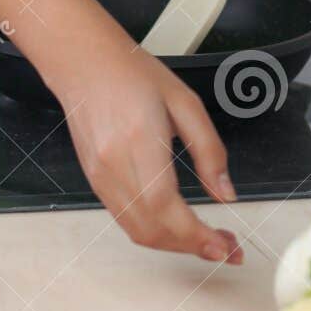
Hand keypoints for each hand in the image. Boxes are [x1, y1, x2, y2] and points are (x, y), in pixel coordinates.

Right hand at [52, 37, 243, 263]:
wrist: (84, 63)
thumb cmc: (132, 74)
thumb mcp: (185, 102)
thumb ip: (209, 150)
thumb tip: (226, 194)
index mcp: (139, 139)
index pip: (165, 205)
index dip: (195, 235)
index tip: (224, 246)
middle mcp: (114, 164)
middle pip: (152, 229)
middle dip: (192, 247)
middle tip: (225, 246)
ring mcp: (100, 176)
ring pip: (138, 231)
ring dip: (175, 244)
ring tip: (206, 239)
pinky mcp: (95, 181)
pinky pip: (126, 220)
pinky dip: (155, 232)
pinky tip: (176, 225)